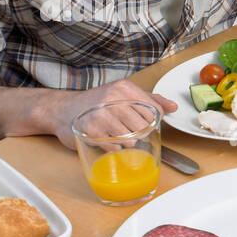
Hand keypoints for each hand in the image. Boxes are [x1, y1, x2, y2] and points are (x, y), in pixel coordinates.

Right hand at [43, 80, 177, 149]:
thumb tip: (174, 107)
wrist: (62, 110)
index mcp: (124, 88)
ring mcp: (102, 116)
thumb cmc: (96, 103)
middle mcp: (113, 99)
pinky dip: (113, 148)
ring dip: (126, 142)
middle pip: (144, 127)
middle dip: (139, 134)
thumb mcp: (122, 94)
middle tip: (125, 130)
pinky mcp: (92, 132)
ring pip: (132, 140)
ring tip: (115, 134)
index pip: (155, 111)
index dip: (153, 121)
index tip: (142, 121)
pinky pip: (116, 148)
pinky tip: (106, 140)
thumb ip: (150, 99)